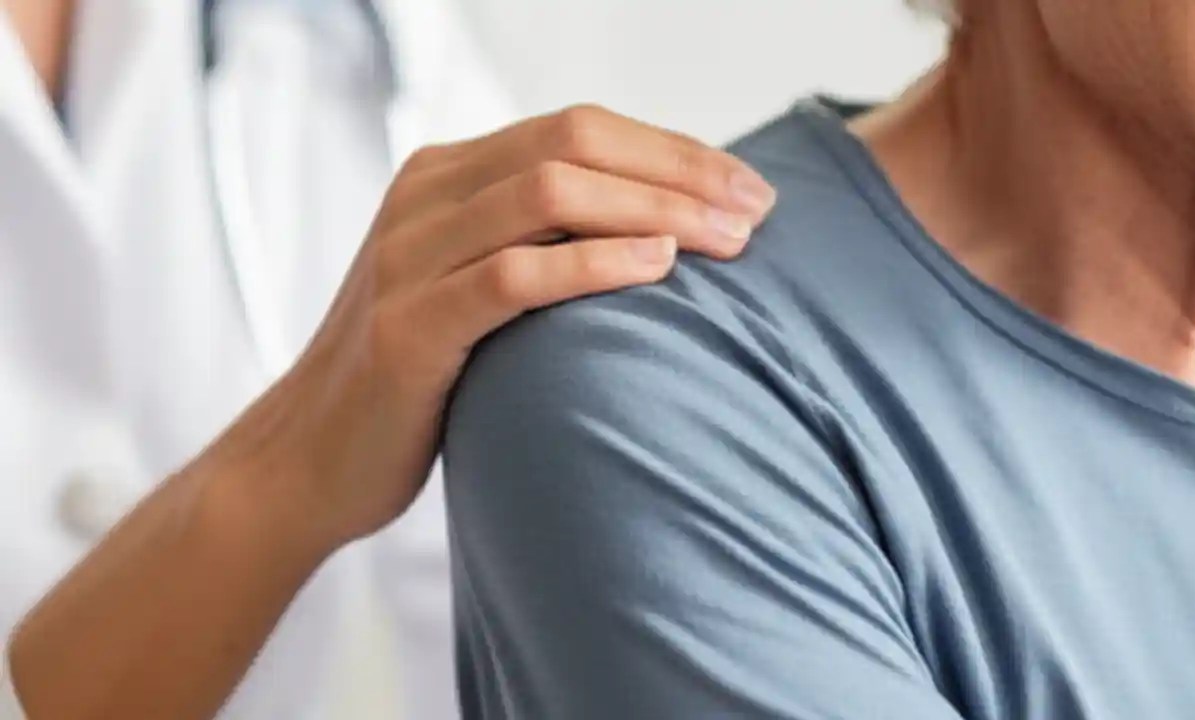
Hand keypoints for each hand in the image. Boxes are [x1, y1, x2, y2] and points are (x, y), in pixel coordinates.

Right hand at [198, 105, 776, 552]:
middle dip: (678, 171)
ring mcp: (407, 257)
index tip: (744, 187)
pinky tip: (657, 268)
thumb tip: (658, 229)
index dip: (671, 149)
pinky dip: (595, 264)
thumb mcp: (471, 286)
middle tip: (756, 211)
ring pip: (548, 195)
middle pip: (572, 145)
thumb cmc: (418, 375)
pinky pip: (513, 276)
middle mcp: (422, 198)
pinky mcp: (407, 326)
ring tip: (730, 241)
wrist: (309, 458)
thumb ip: (537, 243)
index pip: (577, 128)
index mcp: (443, 177)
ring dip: (655, 210)